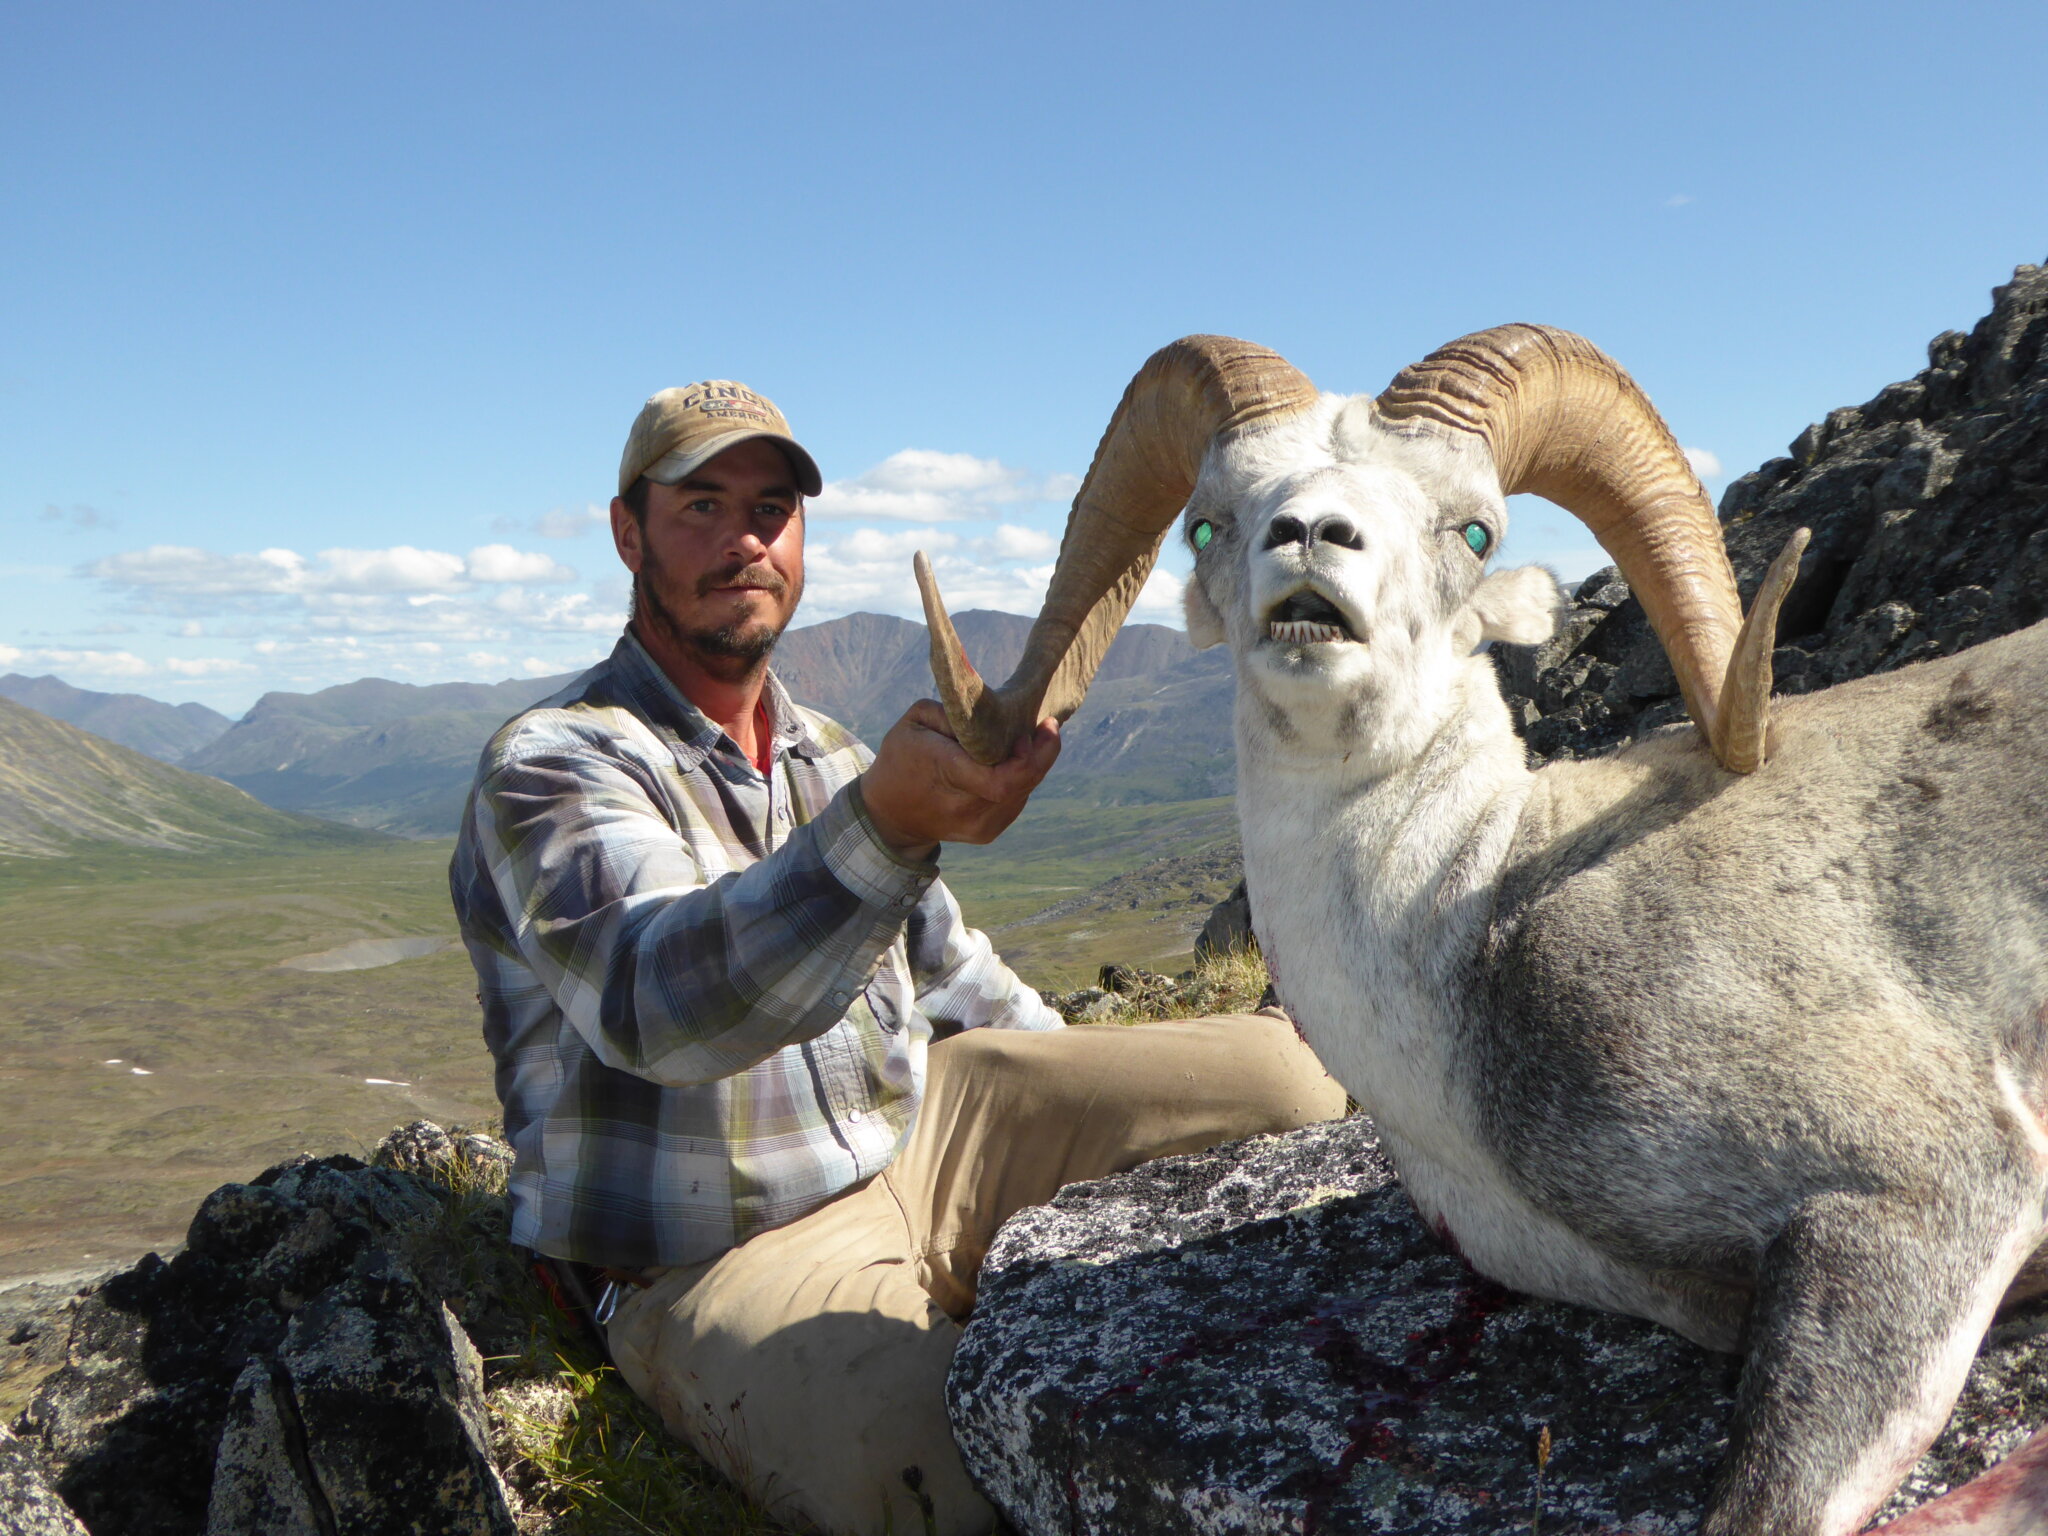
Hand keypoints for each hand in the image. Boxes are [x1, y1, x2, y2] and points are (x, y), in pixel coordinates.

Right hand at [861, 700, 1060, 860]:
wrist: (889, 815)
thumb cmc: (901, 758)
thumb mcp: (914, 722)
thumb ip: (953, 712)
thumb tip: (994, 714)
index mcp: (945, 774)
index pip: (1002, 779)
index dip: (1028, 757)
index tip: (1032, 730)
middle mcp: (965, 808)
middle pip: (1022, 784)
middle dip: (1043, 753)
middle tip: (1047, 726)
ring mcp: (978, 827)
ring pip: (1024, 793)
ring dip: (1032, 766)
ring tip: (1028, 741)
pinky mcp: (986, 833)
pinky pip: (1016, 802)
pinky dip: (1020, 781)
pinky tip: (1012, 764)